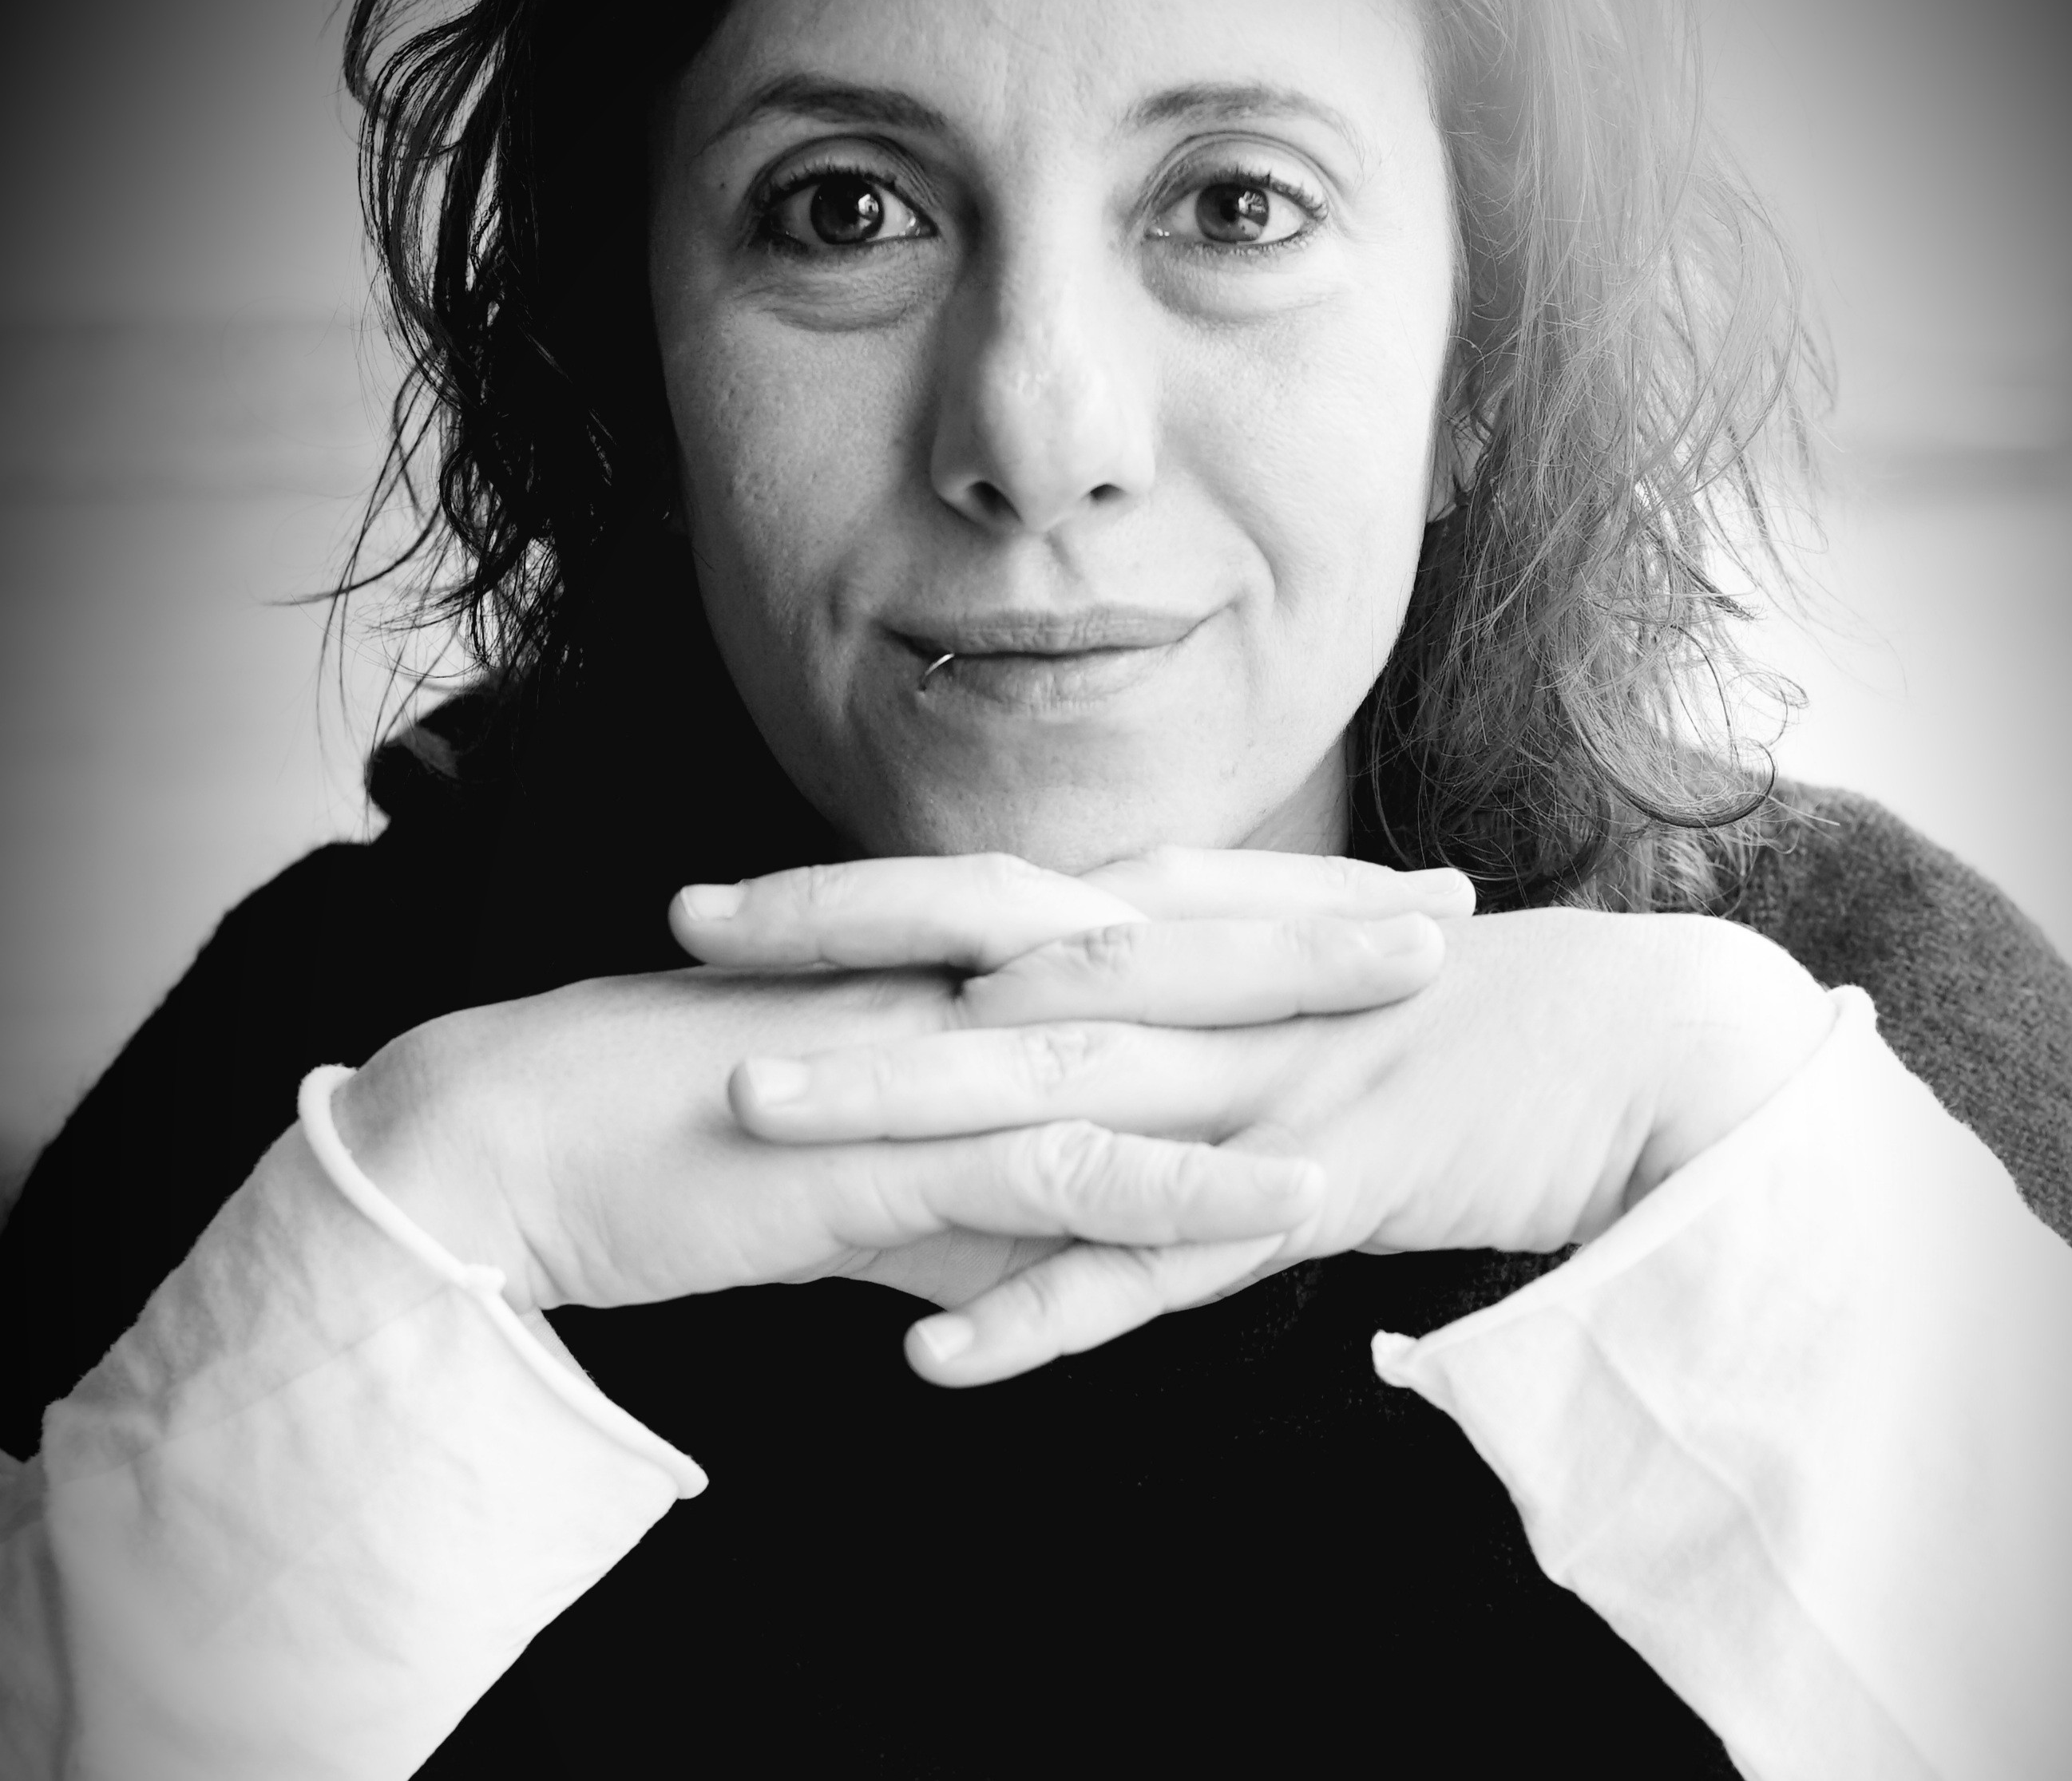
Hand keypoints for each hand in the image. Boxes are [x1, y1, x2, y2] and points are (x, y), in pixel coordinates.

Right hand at [331, 849, 1469, 1318]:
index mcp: (950, 967)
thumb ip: (964, 1212)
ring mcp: (938, 1055)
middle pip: (1177, 934)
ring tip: (1428, 989)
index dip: (1262, 901)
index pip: (1137, 915)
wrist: (522, 1138)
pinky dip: (1190, 1191)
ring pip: (1151, 1023)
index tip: (1371, 890)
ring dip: (1296, 1001)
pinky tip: (1298, 1194)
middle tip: (1458, 898)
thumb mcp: (858, 1175)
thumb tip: (1040, 1272)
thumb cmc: (680, 1135)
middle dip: (1326, 915)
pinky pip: (1071, 1175)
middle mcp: (960, 981)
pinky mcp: (900, 1151)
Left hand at [730, 903, 1837, 1382]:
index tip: (715, 902)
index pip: (991, 894)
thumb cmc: (1456, 1007)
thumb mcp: (1296, 967)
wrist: (1628, 1046)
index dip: (848, 895)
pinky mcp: (1310, 1188)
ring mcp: (1251, 1085)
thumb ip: (1179, 976)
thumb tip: (1062, 989)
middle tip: (679, 952)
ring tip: (761, 1120)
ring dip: (903, 1107)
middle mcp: (1205, 986)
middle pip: (990, 966)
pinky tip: (938, 1355)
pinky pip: (1158, 1258)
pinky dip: (1050, 1305)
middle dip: (832, 959)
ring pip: (1051, 1095)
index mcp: (1196, 923)